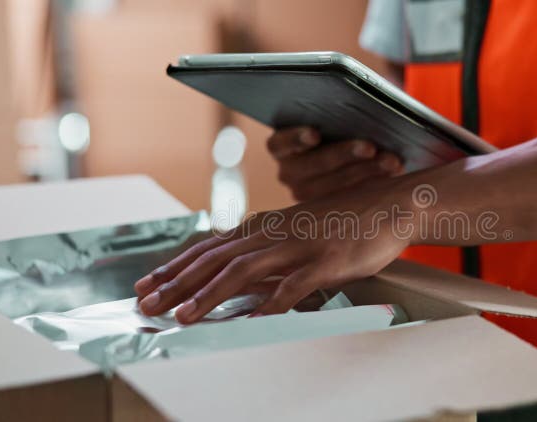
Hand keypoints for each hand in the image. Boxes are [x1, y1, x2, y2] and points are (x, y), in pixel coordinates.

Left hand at [133, 182, 412, 322]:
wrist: (389, 204)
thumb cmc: (343, 220)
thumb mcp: (296, 230)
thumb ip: (266, 250)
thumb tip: (236, 276)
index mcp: (265, 226)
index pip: (209, 247)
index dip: (175, 266)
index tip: (148, 283)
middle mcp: (275, 232)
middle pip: (216, 259)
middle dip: (178, 282)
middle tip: (148, 303)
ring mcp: (300, 245)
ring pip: (245, 271)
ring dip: (210, 293)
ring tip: (184, 314)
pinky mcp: (326, 260)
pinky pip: (294, 285)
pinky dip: (271, 303)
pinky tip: (252, 320)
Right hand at [268, 126, 402, 200]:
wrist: (341, 150)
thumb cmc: (334, 124)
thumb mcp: (329, 117)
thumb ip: (334, 113)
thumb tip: (359, 104)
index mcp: (280, 146)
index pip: (281, 143)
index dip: (296, 138)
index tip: (315, 134)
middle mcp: (288, 173)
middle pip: (315, 165)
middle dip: (345, 155)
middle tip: (370, 147)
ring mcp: (307, 194)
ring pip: (336, 186)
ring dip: (366, 172)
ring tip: (391, 161)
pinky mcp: (330, 207)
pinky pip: (352, 199)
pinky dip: (374, 184)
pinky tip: (393, 173)